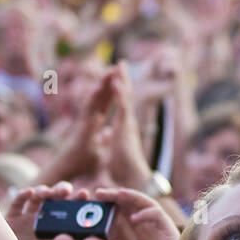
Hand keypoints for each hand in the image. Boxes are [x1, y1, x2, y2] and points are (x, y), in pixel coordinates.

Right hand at [4, 182, 76, 239]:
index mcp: (58, 225)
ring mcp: (28, 216)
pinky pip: (17, 203)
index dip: (77, 199)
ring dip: (43, 191)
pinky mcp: (11, 218)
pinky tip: (29, 192)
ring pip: (37, 197)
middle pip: (54, 197)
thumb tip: (69, 239)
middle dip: (60, 190)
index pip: (70, 208)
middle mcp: (44, 217)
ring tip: (48, 193)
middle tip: (66, 190)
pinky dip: (22, 195)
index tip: (84, 193)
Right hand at [47, 74, 114, 182]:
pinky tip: (98, 87)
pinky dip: (93, 98)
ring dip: (102, 85)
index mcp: (95, 123)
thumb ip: (104, 139)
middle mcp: (90, 119)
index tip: (120, 79)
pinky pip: (88, 109)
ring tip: (110, 70)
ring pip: (94, 99)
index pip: (106, 104)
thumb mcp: (100, 150)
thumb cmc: (82, 162)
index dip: (113, 92)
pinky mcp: (82, 126)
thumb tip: (109, 132)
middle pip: (101, 97)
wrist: (69, 170)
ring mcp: (85, 121)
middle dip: (109, 82)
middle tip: (117, 66)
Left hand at [78, 187, 178, 239]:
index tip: (92, 200)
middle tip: (99, 193)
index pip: (121, 213)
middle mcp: (147, 226)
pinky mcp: (169, 230)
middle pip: (131, 204)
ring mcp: (158, 227)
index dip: (108, 205)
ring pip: (145, 203)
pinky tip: (134, 218)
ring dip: (132, 197)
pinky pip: (157, 215)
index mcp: (136, 232)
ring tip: (117, 194)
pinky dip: (146, 214)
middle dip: (116, 196)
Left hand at [107, 66, 153, 188]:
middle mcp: (127, 121)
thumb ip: (112, 138)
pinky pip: (122, 107)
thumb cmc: (123, 167)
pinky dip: (120, 94)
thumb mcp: (114, 148)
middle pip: (125, 95)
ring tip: (120, 65)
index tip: (117, 76)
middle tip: (121, 62)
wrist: (131, 177)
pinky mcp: (125, 127)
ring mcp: (127, 123)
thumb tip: (108, 133)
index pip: (121, 103)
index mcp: (123, 125)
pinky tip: (117, 82)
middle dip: (123, 78)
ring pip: (125, 97)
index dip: (119, 89)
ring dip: (122, 80)